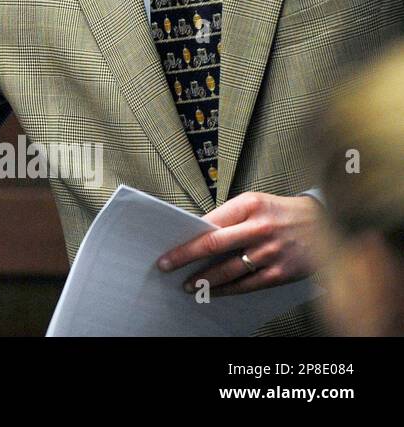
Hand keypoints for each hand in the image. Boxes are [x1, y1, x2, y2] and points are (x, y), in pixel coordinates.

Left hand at [157, 192, 321, 295]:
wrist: (327, 223)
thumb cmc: (283, 212)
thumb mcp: (256, 202)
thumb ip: (229, 216)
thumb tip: (199, 233)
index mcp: (249, 206)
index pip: (209, 225)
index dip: (186, 240)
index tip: (168, 249)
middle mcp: (259, 228)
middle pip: (213, 245)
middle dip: (185, 258)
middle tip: (166, 266)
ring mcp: (271, 252)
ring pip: (228, 270)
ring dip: (204, 279)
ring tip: (188, 285)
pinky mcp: (282, 272)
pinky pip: (248, 284)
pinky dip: (227, 290)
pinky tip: (214, 292)